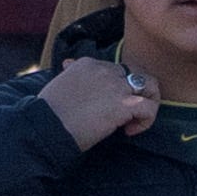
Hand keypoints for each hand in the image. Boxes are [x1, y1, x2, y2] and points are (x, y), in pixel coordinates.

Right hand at [38, 55, 157, 151]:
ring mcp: (116, 86)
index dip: (119, 87)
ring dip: (149, 103)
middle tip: (130, 111)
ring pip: (150, 86)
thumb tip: (69, 65)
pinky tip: (129, 131)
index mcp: (87, 64)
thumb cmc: (49, 112)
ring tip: (136, 119)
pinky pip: (149, 108)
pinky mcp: (124, 104)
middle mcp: (104, 70)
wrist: (45, 127)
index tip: (108, 105)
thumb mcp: (59, 84)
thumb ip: (71, 74)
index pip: (116, 69)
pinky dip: (145, 121)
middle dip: (140, 92)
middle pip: (138, 74)